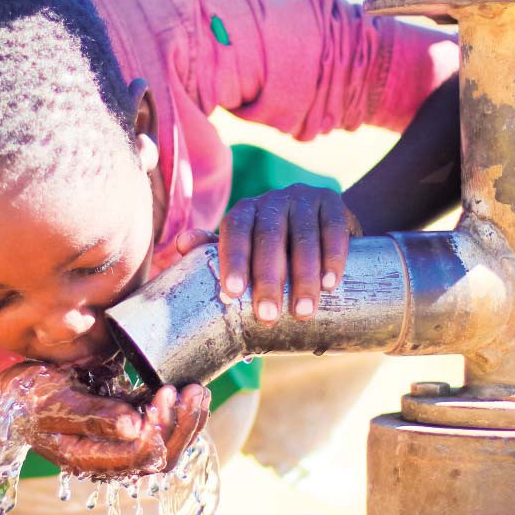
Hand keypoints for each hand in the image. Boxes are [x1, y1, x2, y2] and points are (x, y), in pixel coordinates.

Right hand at [0, 363, 209, 476]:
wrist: (7, 396)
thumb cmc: (24, 398)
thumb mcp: (54, 401)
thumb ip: (94, 415)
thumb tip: (135, 426)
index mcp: (88, 458)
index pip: (140, 455)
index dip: (160, 427)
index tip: (164, 391)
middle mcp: (106, 457)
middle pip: (160, 456)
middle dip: (183, 425)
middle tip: (195, 391)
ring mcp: (115, 443)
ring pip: (164, 445)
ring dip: (185, 420)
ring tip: (198, 390)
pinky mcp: (120, 424)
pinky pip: (156, 427)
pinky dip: (175, 411)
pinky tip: (184, 388)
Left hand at [177, 184, 360, 324]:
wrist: (322, 226)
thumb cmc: (275, 248)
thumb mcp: (247, 248)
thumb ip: (217, 251)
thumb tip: (181, 245)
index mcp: (245, 211)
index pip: (234, 230)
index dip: (233, 260)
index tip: (233, 293)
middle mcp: (272, 200)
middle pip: (268, 236)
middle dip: (268, 278)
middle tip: (268, 315)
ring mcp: (303, 198)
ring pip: (303, 236)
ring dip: (303, 276)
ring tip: (303, 311)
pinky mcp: (333, 201)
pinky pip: (333, 228)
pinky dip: (333, 257)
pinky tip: (330, 283)